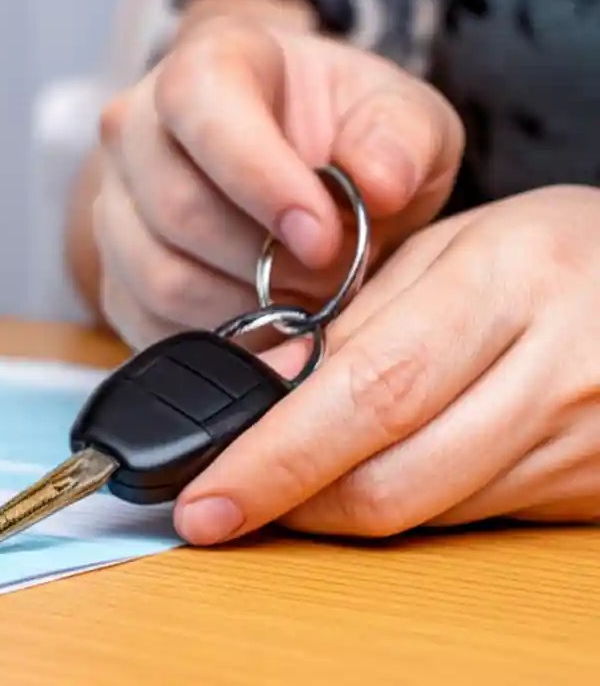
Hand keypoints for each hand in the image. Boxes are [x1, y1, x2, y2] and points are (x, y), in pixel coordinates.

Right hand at [93, 14, 463, 348]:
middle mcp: (135, 131)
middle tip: (335, 280)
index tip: (324, 237)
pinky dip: (221, 341)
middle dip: (267, 262)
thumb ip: (403, 139)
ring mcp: (114, 209)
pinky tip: (271, 324)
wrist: (310, 173)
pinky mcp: (115, 279)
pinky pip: (154, 326)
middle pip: (178, 209)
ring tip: (307, 301)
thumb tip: (376, 184)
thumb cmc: (350, 137)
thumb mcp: (405, 120)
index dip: (260, 180)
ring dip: (247, 307)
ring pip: (161, 277)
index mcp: (204, 66)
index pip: (203, 111)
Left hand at [173, 185, 599, 544]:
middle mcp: (553, 371)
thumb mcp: (454, 247)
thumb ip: (355, 318)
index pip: (365, 393)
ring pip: (425, 510)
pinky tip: (373, 471)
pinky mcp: (588, 491)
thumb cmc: (556, 254)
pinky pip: (468, 518)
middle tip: (220, 508)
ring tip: (289, 478)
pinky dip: (403, 500)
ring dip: (340, 505)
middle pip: (392, 479)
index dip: (274, 459)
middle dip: (290, 504)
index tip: (205, 499)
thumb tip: (259, 387)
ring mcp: (582, 443)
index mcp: (507, 284)